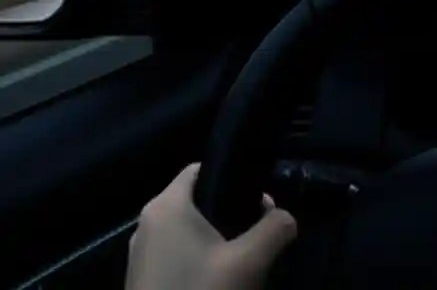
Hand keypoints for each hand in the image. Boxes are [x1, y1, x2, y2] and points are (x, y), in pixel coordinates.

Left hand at [126, 164, 297, 289]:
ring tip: (244, 262)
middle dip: (232, 212)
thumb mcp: (250, 261)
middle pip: (198, 200)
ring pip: (189, 230)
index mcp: (167, 206)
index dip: (234, 176)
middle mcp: (147, 222)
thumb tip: (284, 218)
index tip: (261, 199)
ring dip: (218, 240)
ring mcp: (141, 253)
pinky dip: (201, 260)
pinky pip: (178, 254)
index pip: (201, 168)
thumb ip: (276, 228)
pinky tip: (220, 281)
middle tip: (259, 234)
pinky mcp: (144, 278)